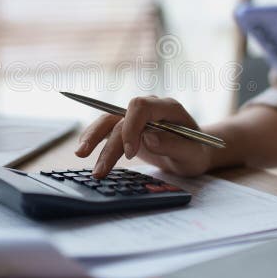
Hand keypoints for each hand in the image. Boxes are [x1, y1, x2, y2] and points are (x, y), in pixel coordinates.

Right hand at [74, 96, 213, 177]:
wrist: (193, 152)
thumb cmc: (196, 151)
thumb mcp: (193, 153)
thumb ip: (174, 145)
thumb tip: (148, 138)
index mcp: (167, 107)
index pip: (141, 107)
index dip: (131, 127)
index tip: (130, 153)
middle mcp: (148, 108)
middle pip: (120, 118)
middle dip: (108, 144)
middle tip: (99, 170)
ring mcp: (136, 117)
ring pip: (108, 121)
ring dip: (93, 137)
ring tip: (80, 155)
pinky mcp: (127, 127)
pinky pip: (107, 128)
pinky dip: (94, 138)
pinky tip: (83, 150)